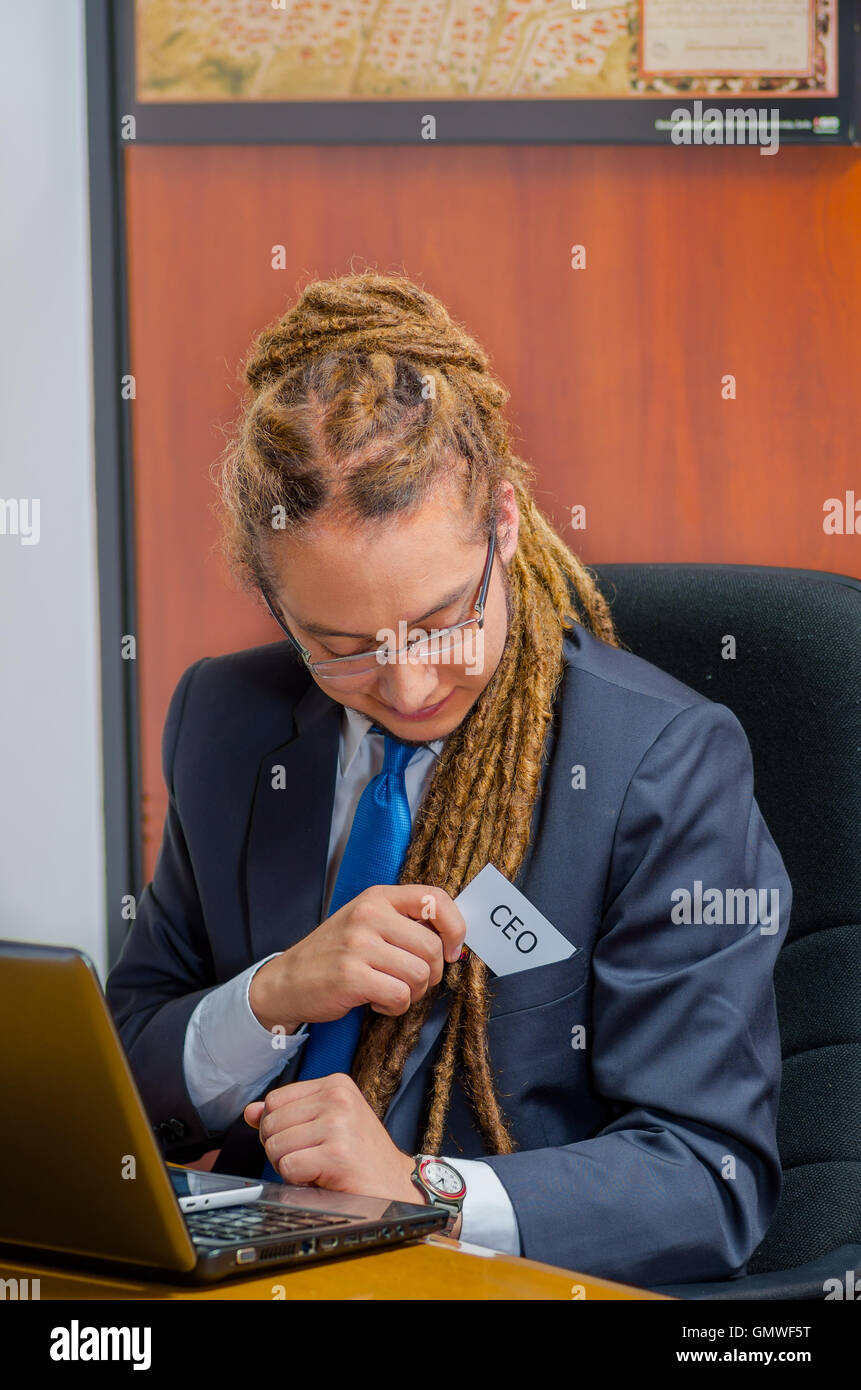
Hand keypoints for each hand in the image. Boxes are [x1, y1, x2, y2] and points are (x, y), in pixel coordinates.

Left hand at [244, 1072, 423, 1204]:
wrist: (395, 1184)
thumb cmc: (360, 1156)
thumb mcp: (325, 1123)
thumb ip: (287, 1114)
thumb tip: (250, 1111)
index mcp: (336, 1084)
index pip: (275, 1099)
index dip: (277, 1126)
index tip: (301, 1139)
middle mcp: (338, 1098)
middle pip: (270, 1122)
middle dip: (280, 1148)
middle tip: (309, 1158)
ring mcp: (338, 1124)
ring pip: (275, 1145)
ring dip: (288, 1166)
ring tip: (317, 1167)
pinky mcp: (336, 1153)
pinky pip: (288, 1167)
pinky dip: (297, 1180)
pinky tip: (321, 1178)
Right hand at [248, 884, 466, 1032]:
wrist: (287, 981)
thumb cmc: (335, 953)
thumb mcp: (367, 922)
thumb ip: (404, 922)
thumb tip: (453, 939)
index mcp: (377, 897)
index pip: (435, 898)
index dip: (455, 927)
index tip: (450, 951)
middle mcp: (369, 915)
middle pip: (432, 947)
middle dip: (431, 974)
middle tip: (411, 982)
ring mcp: (359, 945)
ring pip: (420, 975)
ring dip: (413, 993)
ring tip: (392, 991)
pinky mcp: (352, 977)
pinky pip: (400, 997)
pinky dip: (395, 1008)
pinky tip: (378, 1003)